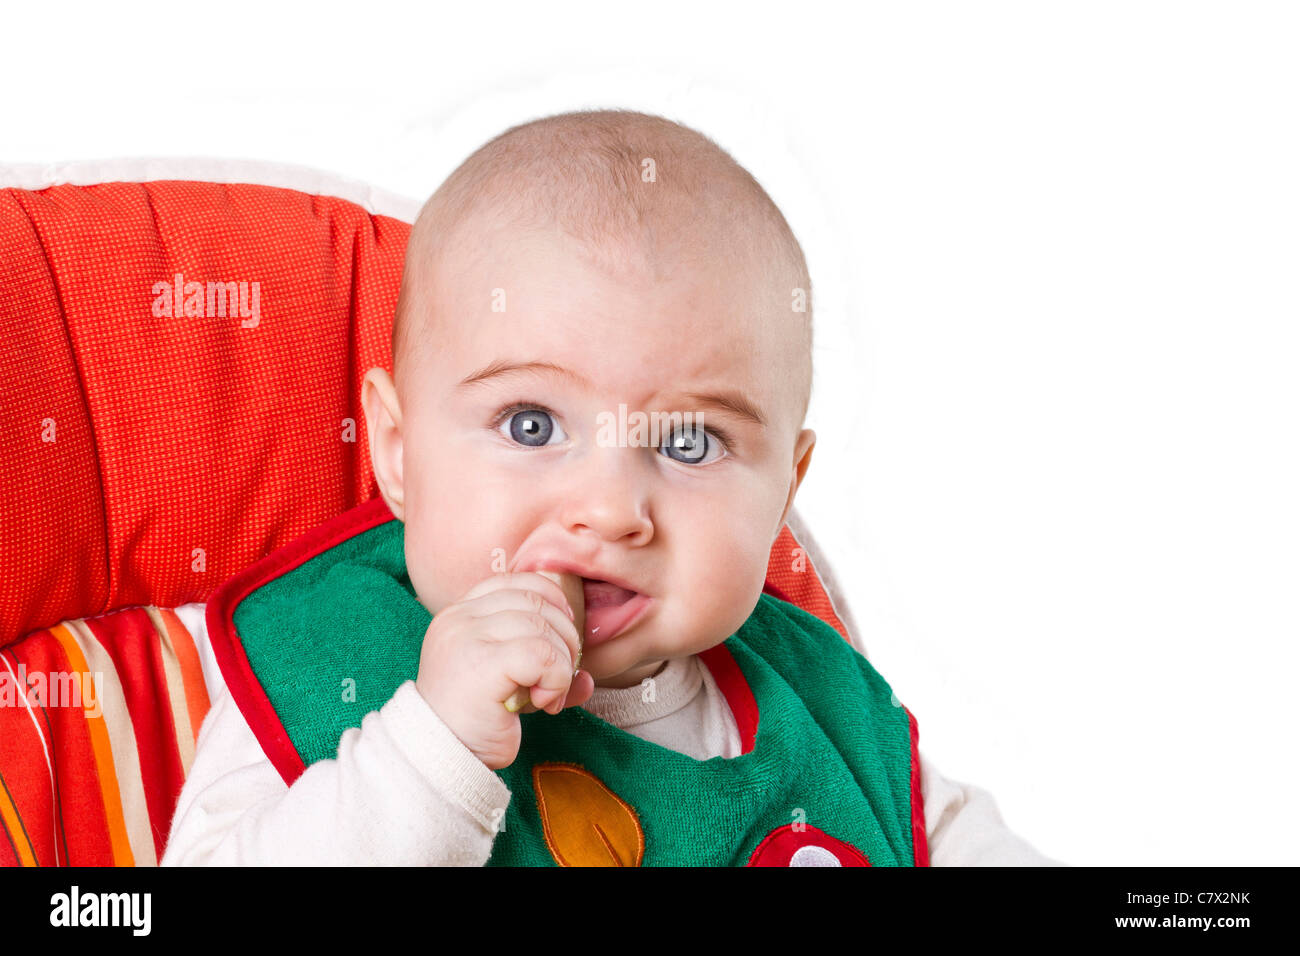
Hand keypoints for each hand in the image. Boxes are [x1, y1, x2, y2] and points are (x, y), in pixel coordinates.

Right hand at [415, 571, 593, 769]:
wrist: (440, 758)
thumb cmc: (474, 722)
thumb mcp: (512, 686)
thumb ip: (545, 669)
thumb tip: (587, 677)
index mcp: (462, 613)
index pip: (518, 582)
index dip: (551, 603)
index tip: (560, 640)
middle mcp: (460, 618)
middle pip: (536, 601)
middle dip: (564, 638)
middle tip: (559, 678)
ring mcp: (467, 637)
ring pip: (542, 626)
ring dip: (561, 665)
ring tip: (548, 696)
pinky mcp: (481, 663)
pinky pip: (541, 654)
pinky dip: (556, 678)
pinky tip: (543, 703)